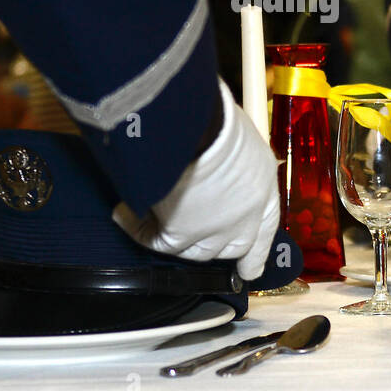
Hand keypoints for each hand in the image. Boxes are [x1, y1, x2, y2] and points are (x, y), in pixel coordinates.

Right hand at [112, 80, 279, 279]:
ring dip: (173, 236)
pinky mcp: (179, 235)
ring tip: (152, 212)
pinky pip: (153, 240)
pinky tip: (124, 213)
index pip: (265, 231)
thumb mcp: (240, 137)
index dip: (255, 253)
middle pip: (230, 248)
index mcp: (263, 190)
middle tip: (192, 235)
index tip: (250, 270)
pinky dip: (136, 228)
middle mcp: (244, 218)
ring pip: (193, 250)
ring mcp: (212, 231)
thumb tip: (216, 160)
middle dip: (212, 245)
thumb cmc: (217, 120)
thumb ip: (233, 159)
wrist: (193, 129)